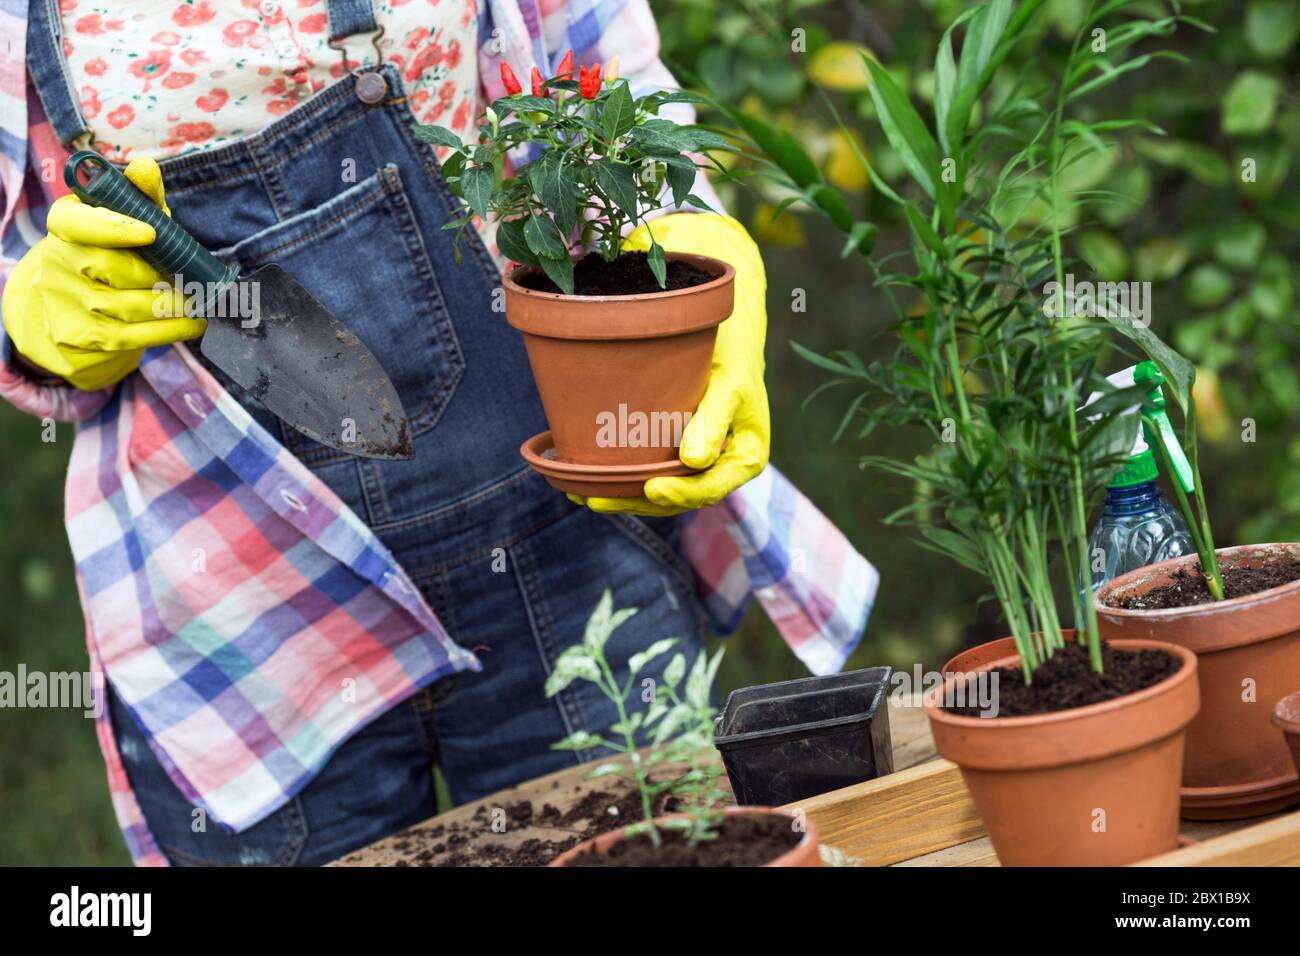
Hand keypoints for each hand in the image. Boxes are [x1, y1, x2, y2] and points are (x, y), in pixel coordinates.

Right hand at [2, 157, 202, 390]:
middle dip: (160, 276)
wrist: (73, 309)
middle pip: (117, 270)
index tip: (151, 232)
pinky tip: (192, 324)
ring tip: (198, 302)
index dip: (113, 227)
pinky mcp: (79, 337)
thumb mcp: (125, 221)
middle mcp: (58, 262)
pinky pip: (132, 337)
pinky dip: (170, 330)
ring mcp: (66, 303)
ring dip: (173, 306)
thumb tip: (146, 166)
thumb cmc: (112, 254)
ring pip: (130, 306)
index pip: (78, 223)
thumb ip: (139, 196)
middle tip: (192, 280)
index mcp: (66, 225)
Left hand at [568, 213, 769, 515]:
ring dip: (622, 496)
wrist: (721, 319)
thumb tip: (694, 461)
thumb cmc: (730, 345)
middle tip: (596, 499)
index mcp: (745, 454)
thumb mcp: (729, 376)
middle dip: (637, 502)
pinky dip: (618, 475)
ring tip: (581, 494)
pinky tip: (583, 477)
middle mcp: (720, 461)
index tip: (650, 488)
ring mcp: (695, 456)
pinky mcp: (671, 444)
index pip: (713, 487)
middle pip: (680, 496)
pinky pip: (647, 468)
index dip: (682, 495)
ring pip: (660, 488)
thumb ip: (715, 417)